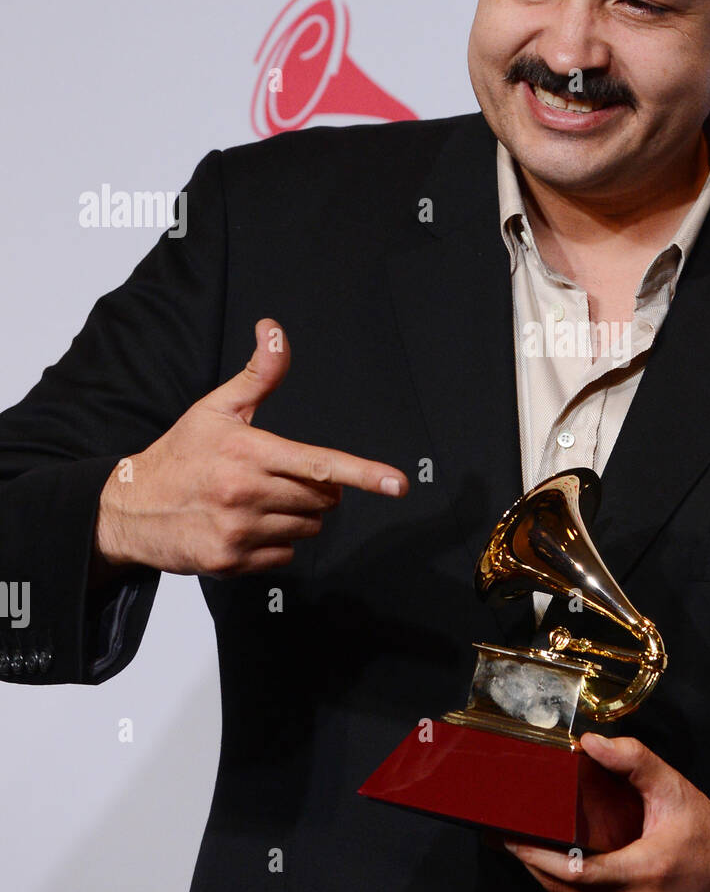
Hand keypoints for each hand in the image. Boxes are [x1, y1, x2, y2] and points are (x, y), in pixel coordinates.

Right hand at [93, 318, 407, 576]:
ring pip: (308, 529)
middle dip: (317, 489)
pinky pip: (285, 556)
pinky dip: (277, 544)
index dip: (365, 473)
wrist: (129, 508)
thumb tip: (274, 329)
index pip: (320, 465)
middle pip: (322, 499)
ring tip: (261, 501)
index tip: (398, 484)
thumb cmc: (180, 454)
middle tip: (283, 477)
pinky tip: (249, 526)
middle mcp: (245, 493)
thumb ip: (259, 374)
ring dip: (299, 517)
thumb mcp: (217, 408)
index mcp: (249, 452)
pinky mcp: (231, 562)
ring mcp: (238, 531)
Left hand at [505, 732, 709, 891]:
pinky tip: (562, 876)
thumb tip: (591, 742)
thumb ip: (633, 760)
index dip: (537, 855)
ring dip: (551, 883)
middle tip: (509, 839)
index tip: (512, 837)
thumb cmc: (708, 834)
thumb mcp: (673, 789)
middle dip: (534, 865)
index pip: (574, 872)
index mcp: (646, 873)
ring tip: (528, 853)